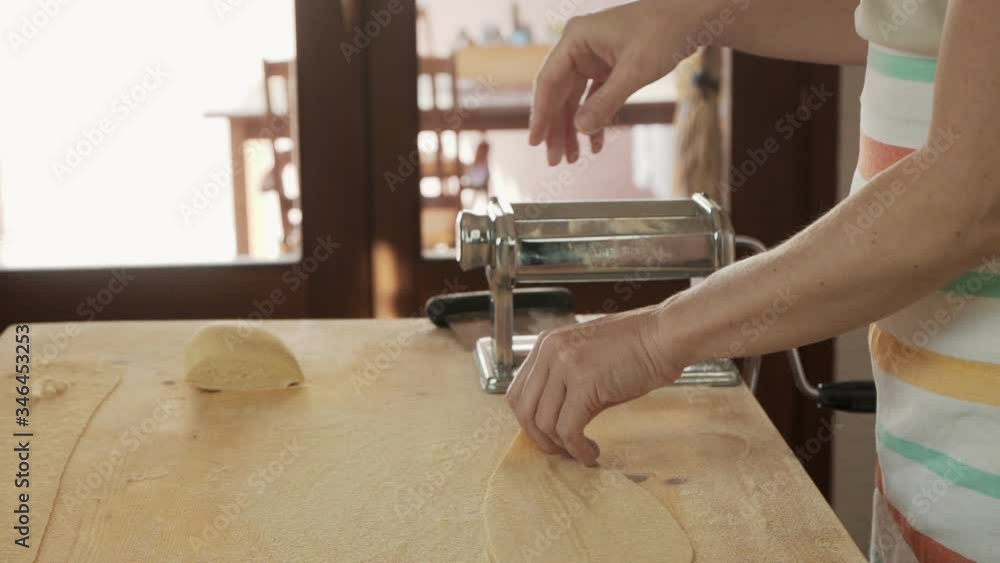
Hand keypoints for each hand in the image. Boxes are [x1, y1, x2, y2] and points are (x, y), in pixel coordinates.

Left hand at [505, 306, 686, 465]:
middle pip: (523, 409)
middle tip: (560, 452)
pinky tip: (591, 453)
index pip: (518, 391)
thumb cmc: (638, 349)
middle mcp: (549, 351)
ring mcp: (565, 365)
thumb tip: (556, 424)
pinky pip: (568, 428)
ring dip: (560, 446)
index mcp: (547, 345)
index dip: (529, 421)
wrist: (666, 335)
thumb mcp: (589, 362)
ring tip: (581, 452)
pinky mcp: (584, 383)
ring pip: (543, 422)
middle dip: (539, 438)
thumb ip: (566, 385)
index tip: (547, 437)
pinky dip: (577, 449)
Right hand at [529, 0, 707, 164]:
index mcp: (576, 39)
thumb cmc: (664, 32)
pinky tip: (595, 143)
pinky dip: (595, 118)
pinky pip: (594, 97)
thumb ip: (605, 102)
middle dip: (557, 128)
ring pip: (575, 98)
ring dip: (574, 128)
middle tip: (554, 159)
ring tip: (572, 158)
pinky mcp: (609, 65)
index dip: (541, 114)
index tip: (535, 141)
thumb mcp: (634, 71)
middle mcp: (580, 47)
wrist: (694, 16)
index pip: (549, 81)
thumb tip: (580, 129)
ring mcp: (594, 56)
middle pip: (559, 93)